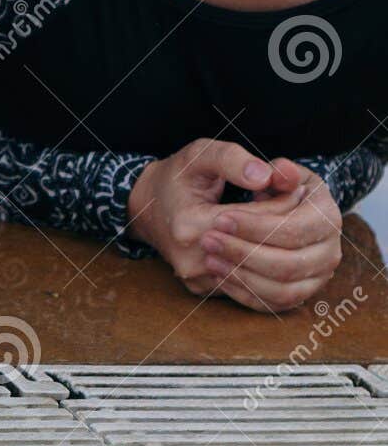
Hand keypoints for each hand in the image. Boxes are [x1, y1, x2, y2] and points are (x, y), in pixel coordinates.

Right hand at [128, 138, 295, 309]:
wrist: (147, 207)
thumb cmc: (176, 178)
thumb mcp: (200, 155)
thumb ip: (233, 160)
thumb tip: (266, 176)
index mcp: (190, 225)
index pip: (255, 221)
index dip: (281, 203)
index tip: (296, 189)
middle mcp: (193, 260)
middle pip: (260, 250)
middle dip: (285, 228)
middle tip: (299, 206)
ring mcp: (198, 279)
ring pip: (258, 274)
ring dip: (277, 249)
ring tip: (287, 224)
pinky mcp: (203, 290)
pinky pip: (246, 287)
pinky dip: (264, 267)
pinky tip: (270, 244)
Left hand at [196, 157, 342, 312]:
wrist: (280, 204)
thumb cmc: (271, 182)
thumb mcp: (270, 167)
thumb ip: (273, 168)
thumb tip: (268, 175)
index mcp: (327, 216)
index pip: (293, 230)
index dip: (256, 227)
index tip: (220, 218)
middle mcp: (330, 251)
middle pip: (288, 265)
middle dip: (243, 254)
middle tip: (207, 240)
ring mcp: (317, 277)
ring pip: (282, 291)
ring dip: (242, 277)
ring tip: (210, 258)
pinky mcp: (300, 295)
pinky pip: (273, 305)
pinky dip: (245, 294)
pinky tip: (219, 275)